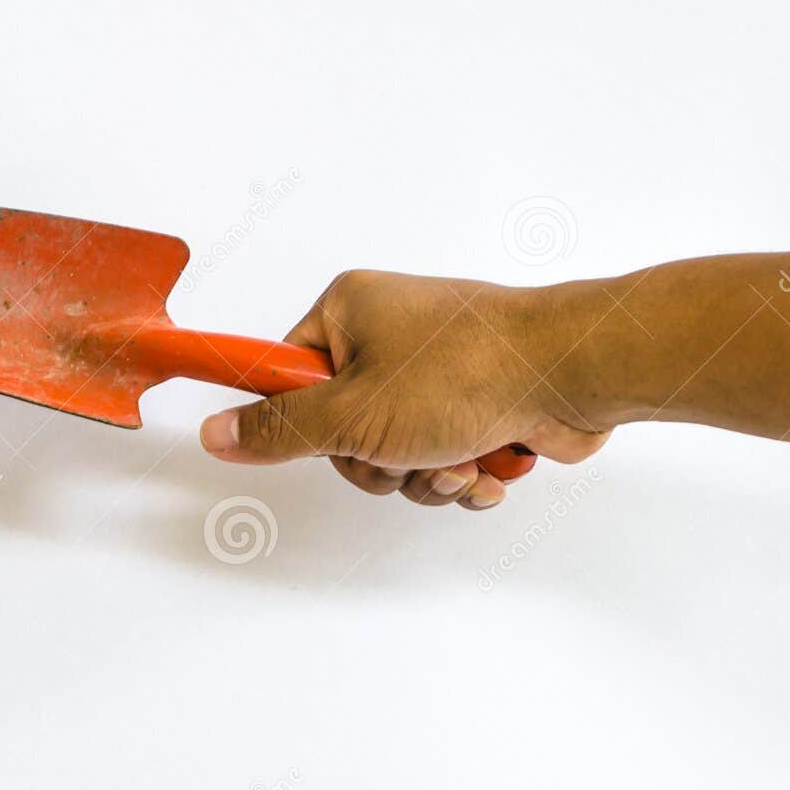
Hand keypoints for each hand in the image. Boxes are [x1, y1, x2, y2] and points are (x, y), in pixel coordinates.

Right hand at [198, 271, 609, 508]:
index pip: (286, 371)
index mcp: (350, 313)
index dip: (294, 416)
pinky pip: (443, 458)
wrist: (573, 373)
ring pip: (396, 455)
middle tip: (405, 454)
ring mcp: (437, 372)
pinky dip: (464, 474)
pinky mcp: (477, 403)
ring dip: (426, 476)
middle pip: (342, 430)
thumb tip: (217, 432)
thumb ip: (281, 428)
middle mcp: (392, 336)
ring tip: (459, 460)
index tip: (304, 434)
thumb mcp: (353, 413)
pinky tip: (489, 465)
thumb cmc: (471, 370)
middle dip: (379, 464)